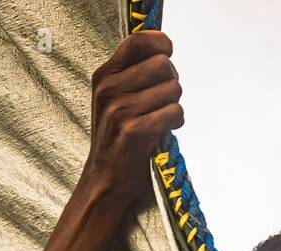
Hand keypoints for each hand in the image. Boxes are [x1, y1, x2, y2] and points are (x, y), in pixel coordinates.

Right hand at [80, 30, 183, 204]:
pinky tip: (164, 131)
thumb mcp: (115, 98)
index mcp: (104, 75)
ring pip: (173, 89)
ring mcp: (119, 110)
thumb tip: (165, 50)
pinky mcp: (134, 131)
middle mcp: (108, 89)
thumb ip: (133, 73)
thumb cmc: (118, 136)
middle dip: (172, 82)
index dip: (162, 44)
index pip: (138, 40)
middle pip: (163, 65)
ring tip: (160, 119)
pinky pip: (175, 112)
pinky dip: (176, 122)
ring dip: (175, 105)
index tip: (167, 56)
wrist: (106, 180)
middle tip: (163, 100)